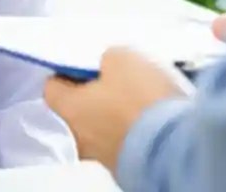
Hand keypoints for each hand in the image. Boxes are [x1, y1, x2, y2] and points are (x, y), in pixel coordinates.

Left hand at [44, 47, 192, 173]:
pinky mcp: (128, 167)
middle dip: (95, 94)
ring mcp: (103, 156)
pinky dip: (134, 130)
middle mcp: (80, 138)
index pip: (52, 88)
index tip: (87, 64)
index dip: (68, 72)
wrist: (174, 146)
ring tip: (142, 97)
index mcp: (69, 110)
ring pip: (102, 128)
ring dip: (117, 114)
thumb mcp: (122, 58)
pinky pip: (124, 142)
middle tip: (118, 78)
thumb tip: (107, 65)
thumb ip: (106, 58)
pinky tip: (153, 118)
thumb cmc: (140, 99)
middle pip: (79, 110)